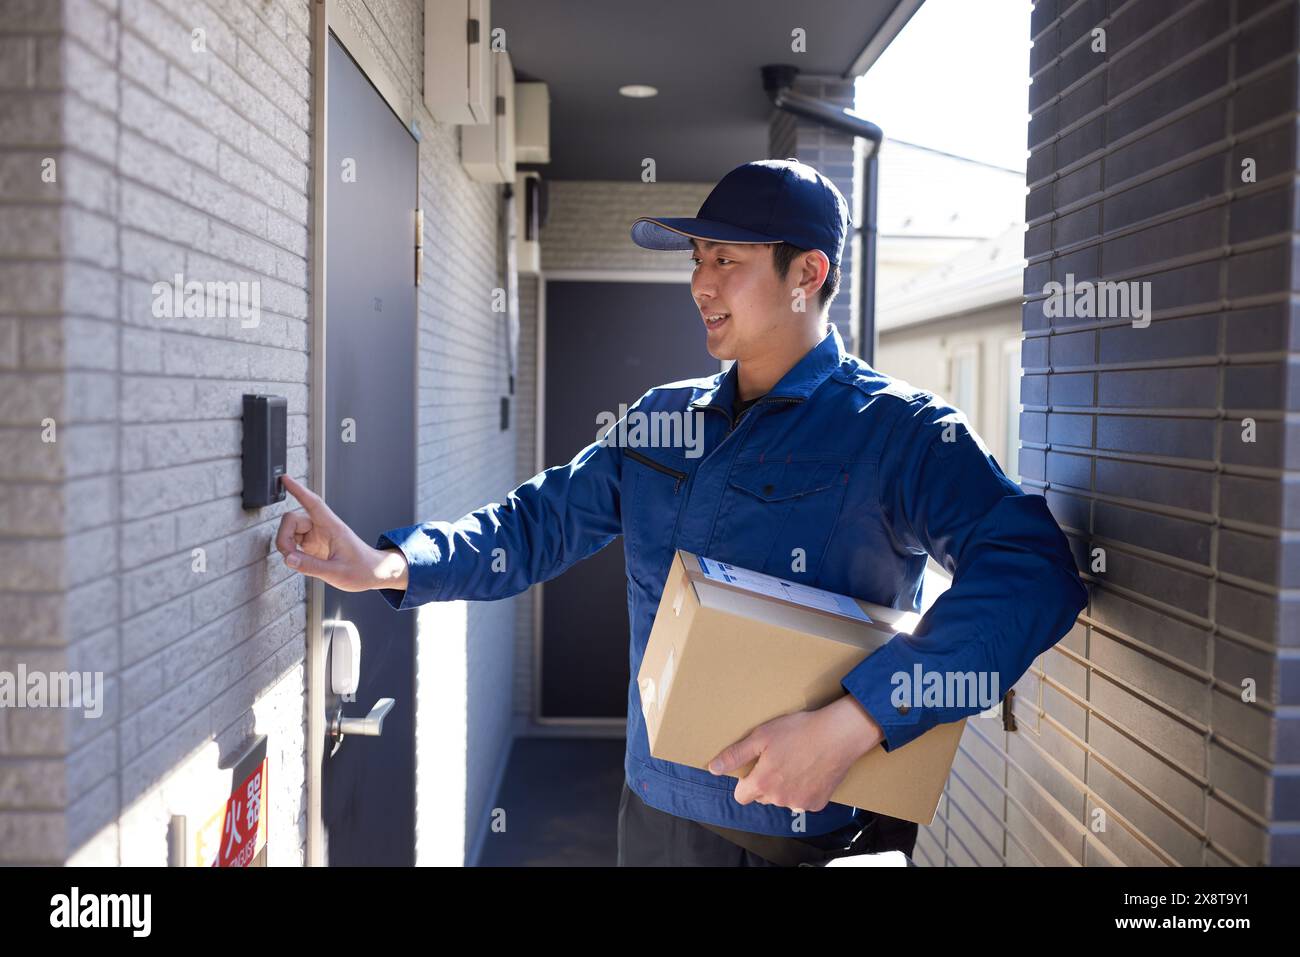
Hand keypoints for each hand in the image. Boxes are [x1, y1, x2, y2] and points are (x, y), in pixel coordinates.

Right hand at [275, 474, 408, 592]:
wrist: (374, 572)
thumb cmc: (362, 569)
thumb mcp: (337, 572)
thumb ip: (311, 566)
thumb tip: (289, 559)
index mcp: (332, 527)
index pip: (313, 503)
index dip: (298, 490)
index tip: (285, 479)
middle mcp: (324, 528)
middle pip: (293, 519)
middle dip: (285, 536)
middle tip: (289, 556)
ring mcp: (318, 536)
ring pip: (291, 531)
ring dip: (287, 544)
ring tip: (296, 561)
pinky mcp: (315, 545)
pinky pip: (295, 541)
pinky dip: (291, 550)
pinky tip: (297, 560)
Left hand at [706, 695, 883, 813]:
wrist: (838, 735)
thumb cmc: (799, 731)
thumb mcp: (761, 736)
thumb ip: (735, 755)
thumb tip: (713, 769)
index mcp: (762, 783)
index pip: (741, 796)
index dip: (745, 781)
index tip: (755, 766)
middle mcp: (779, 799)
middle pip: (762, 797)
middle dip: (765, 782)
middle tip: (778, 758)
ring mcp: (800, 804)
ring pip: (783, 800)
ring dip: (784, 787)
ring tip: (796, 762)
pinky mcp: (818, 803)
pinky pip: (803, 801)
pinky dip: (804, 790)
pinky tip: (810, 770)